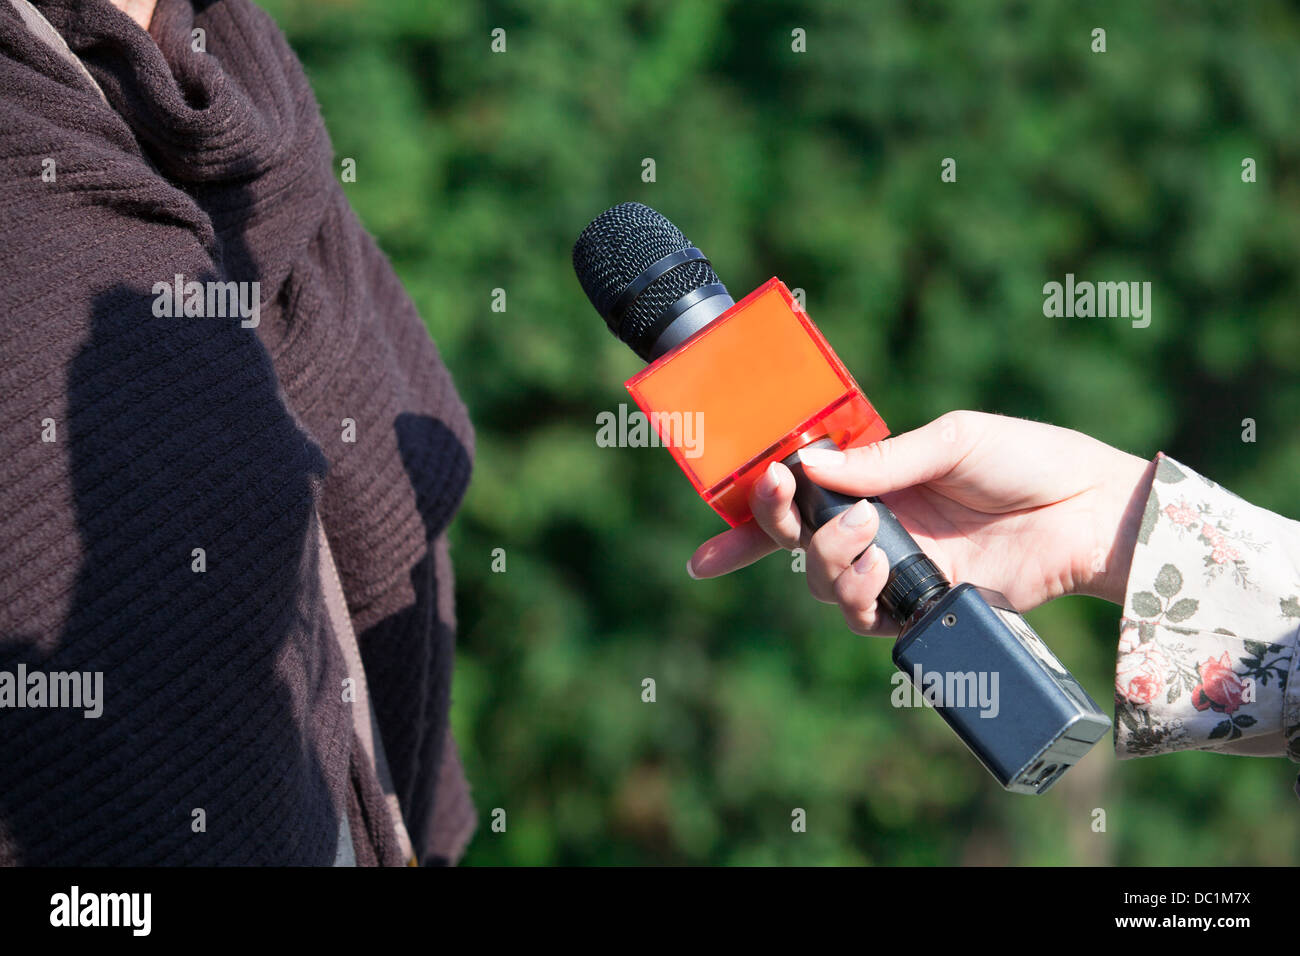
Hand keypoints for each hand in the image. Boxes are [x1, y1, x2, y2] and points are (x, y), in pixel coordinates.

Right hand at [686, 411, 1154, 635]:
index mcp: (877, 478)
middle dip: (780, 527)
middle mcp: (878, 525)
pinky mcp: (927, 604)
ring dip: (829, 561)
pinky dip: (862, 599)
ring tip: (870, 539)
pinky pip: (870, 617)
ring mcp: (900, 567)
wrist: (1091, 511)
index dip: (751, 518)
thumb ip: (883, 459)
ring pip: (825, 583)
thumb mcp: (953, 440)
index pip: (800, 499)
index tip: (709, 538)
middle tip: (797, 499)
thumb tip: (811, 466)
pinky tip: (882, 574)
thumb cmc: (1030, 460)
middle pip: (798, 544)